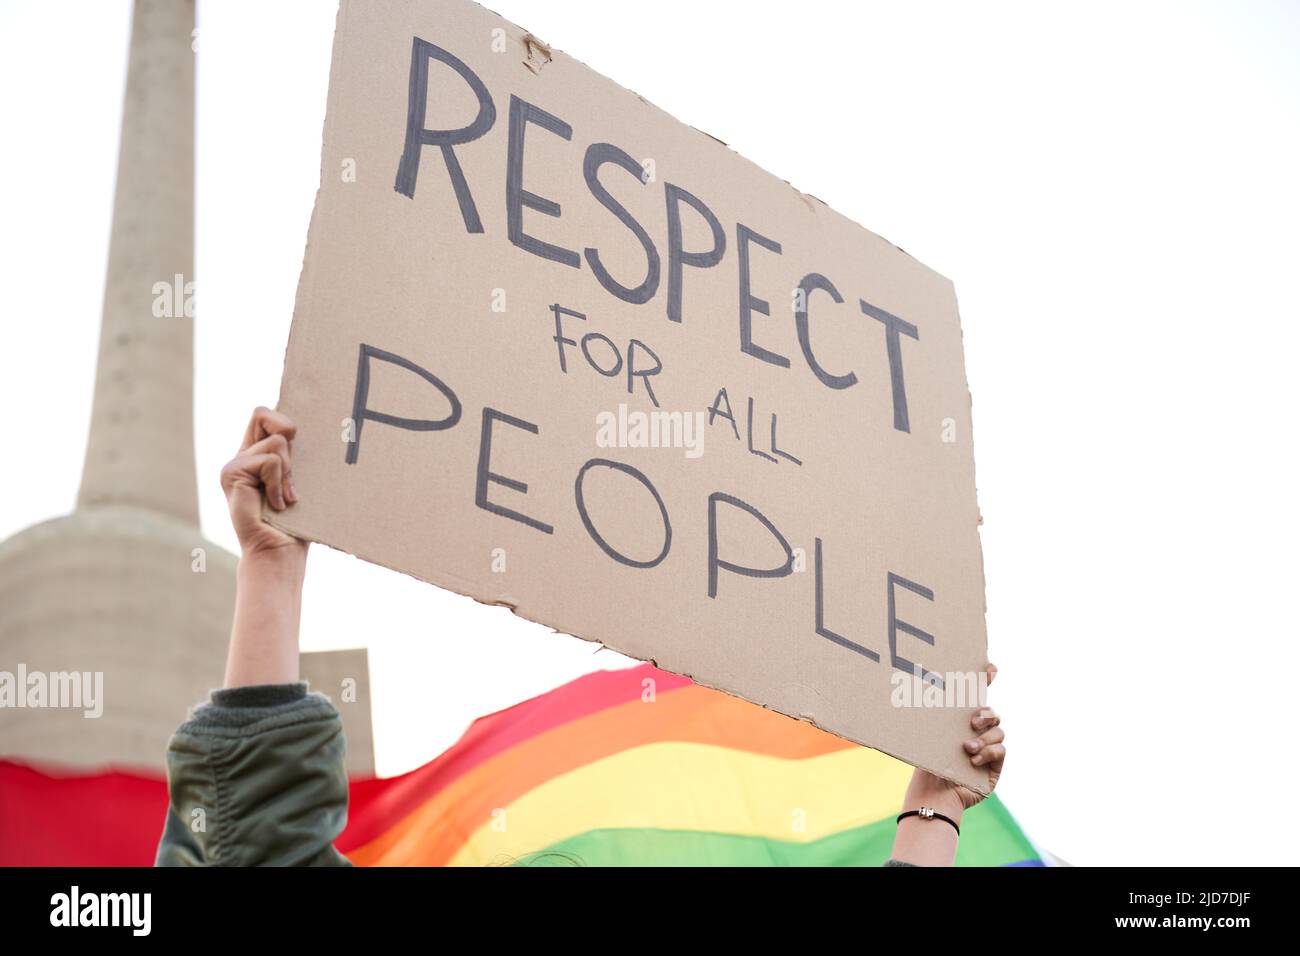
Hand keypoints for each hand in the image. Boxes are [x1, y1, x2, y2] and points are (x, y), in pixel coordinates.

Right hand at [220, 406, 305, 558]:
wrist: (279, 550)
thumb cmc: (296, 520)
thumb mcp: (300, 479)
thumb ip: (296, 454)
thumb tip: (302, 427)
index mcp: (259, 454)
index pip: (265, 415)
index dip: (282, 416)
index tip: (298, 434)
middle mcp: (243, 455)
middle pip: (262, 413)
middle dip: (287, 433)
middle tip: (292, 470)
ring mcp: (234, 464)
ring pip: (276, 442)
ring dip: (288, 472)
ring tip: (284, 497)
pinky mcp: (231, 473)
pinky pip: (270, 461)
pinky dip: (279, 483)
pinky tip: (276, 504)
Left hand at [908, 663, 1004, 812]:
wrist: (932, 794)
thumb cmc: (925, 764)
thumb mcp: (927, 735)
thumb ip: (930, 716)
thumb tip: (911, 684)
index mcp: (960, 721)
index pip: (977, 695)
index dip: (986, 678)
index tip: (990, 668)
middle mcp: (977, 732)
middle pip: (992, 712)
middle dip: (986, 714)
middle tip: (972, 721)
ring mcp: (989, 748)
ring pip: (998, 731)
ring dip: (983, 738)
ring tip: (967, 748)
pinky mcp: (996, 765)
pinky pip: (1002, 750)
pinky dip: (989, 752)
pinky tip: (974, 760)